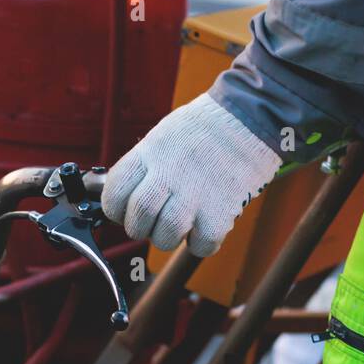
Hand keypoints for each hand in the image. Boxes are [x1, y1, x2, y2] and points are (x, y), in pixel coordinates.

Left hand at [102, 93, 281, 256]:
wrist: (250, 117)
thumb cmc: (202, 131)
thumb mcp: (161, 137)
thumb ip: (141, 169)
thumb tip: (122, 201)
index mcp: (148, 154)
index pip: (114, 196)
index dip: (116, 209)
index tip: (126, 210)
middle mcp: (167, 175)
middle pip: (137, 222)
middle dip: (141, 228)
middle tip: (154, 219)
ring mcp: (194, 196)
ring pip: (164, 239)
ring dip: (170, 236)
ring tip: (183, 218)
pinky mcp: (220, 213)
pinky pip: (200, 246)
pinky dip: (202, 242)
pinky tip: (207, 221)